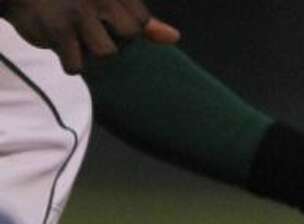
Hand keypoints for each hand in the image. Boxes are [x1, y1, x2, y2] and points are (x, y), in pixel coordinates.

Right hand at [3, 0, 180, 73]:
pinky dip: (69, 61)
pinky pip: (77, 66)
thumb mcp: (109, 3)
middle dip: (110, 38)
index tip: (100, 16)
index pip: (141, 22)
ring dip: (89, 51)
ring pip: (107, 53)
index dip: (122, 27)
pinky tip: (58, 41)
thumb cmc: (69, 0)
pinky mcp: (59, 29)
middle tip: (85, 26)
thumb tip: (174, 38)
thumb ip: (143, 22)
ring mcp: (80, 12)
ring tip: (72, 33)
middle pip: (129, 37)